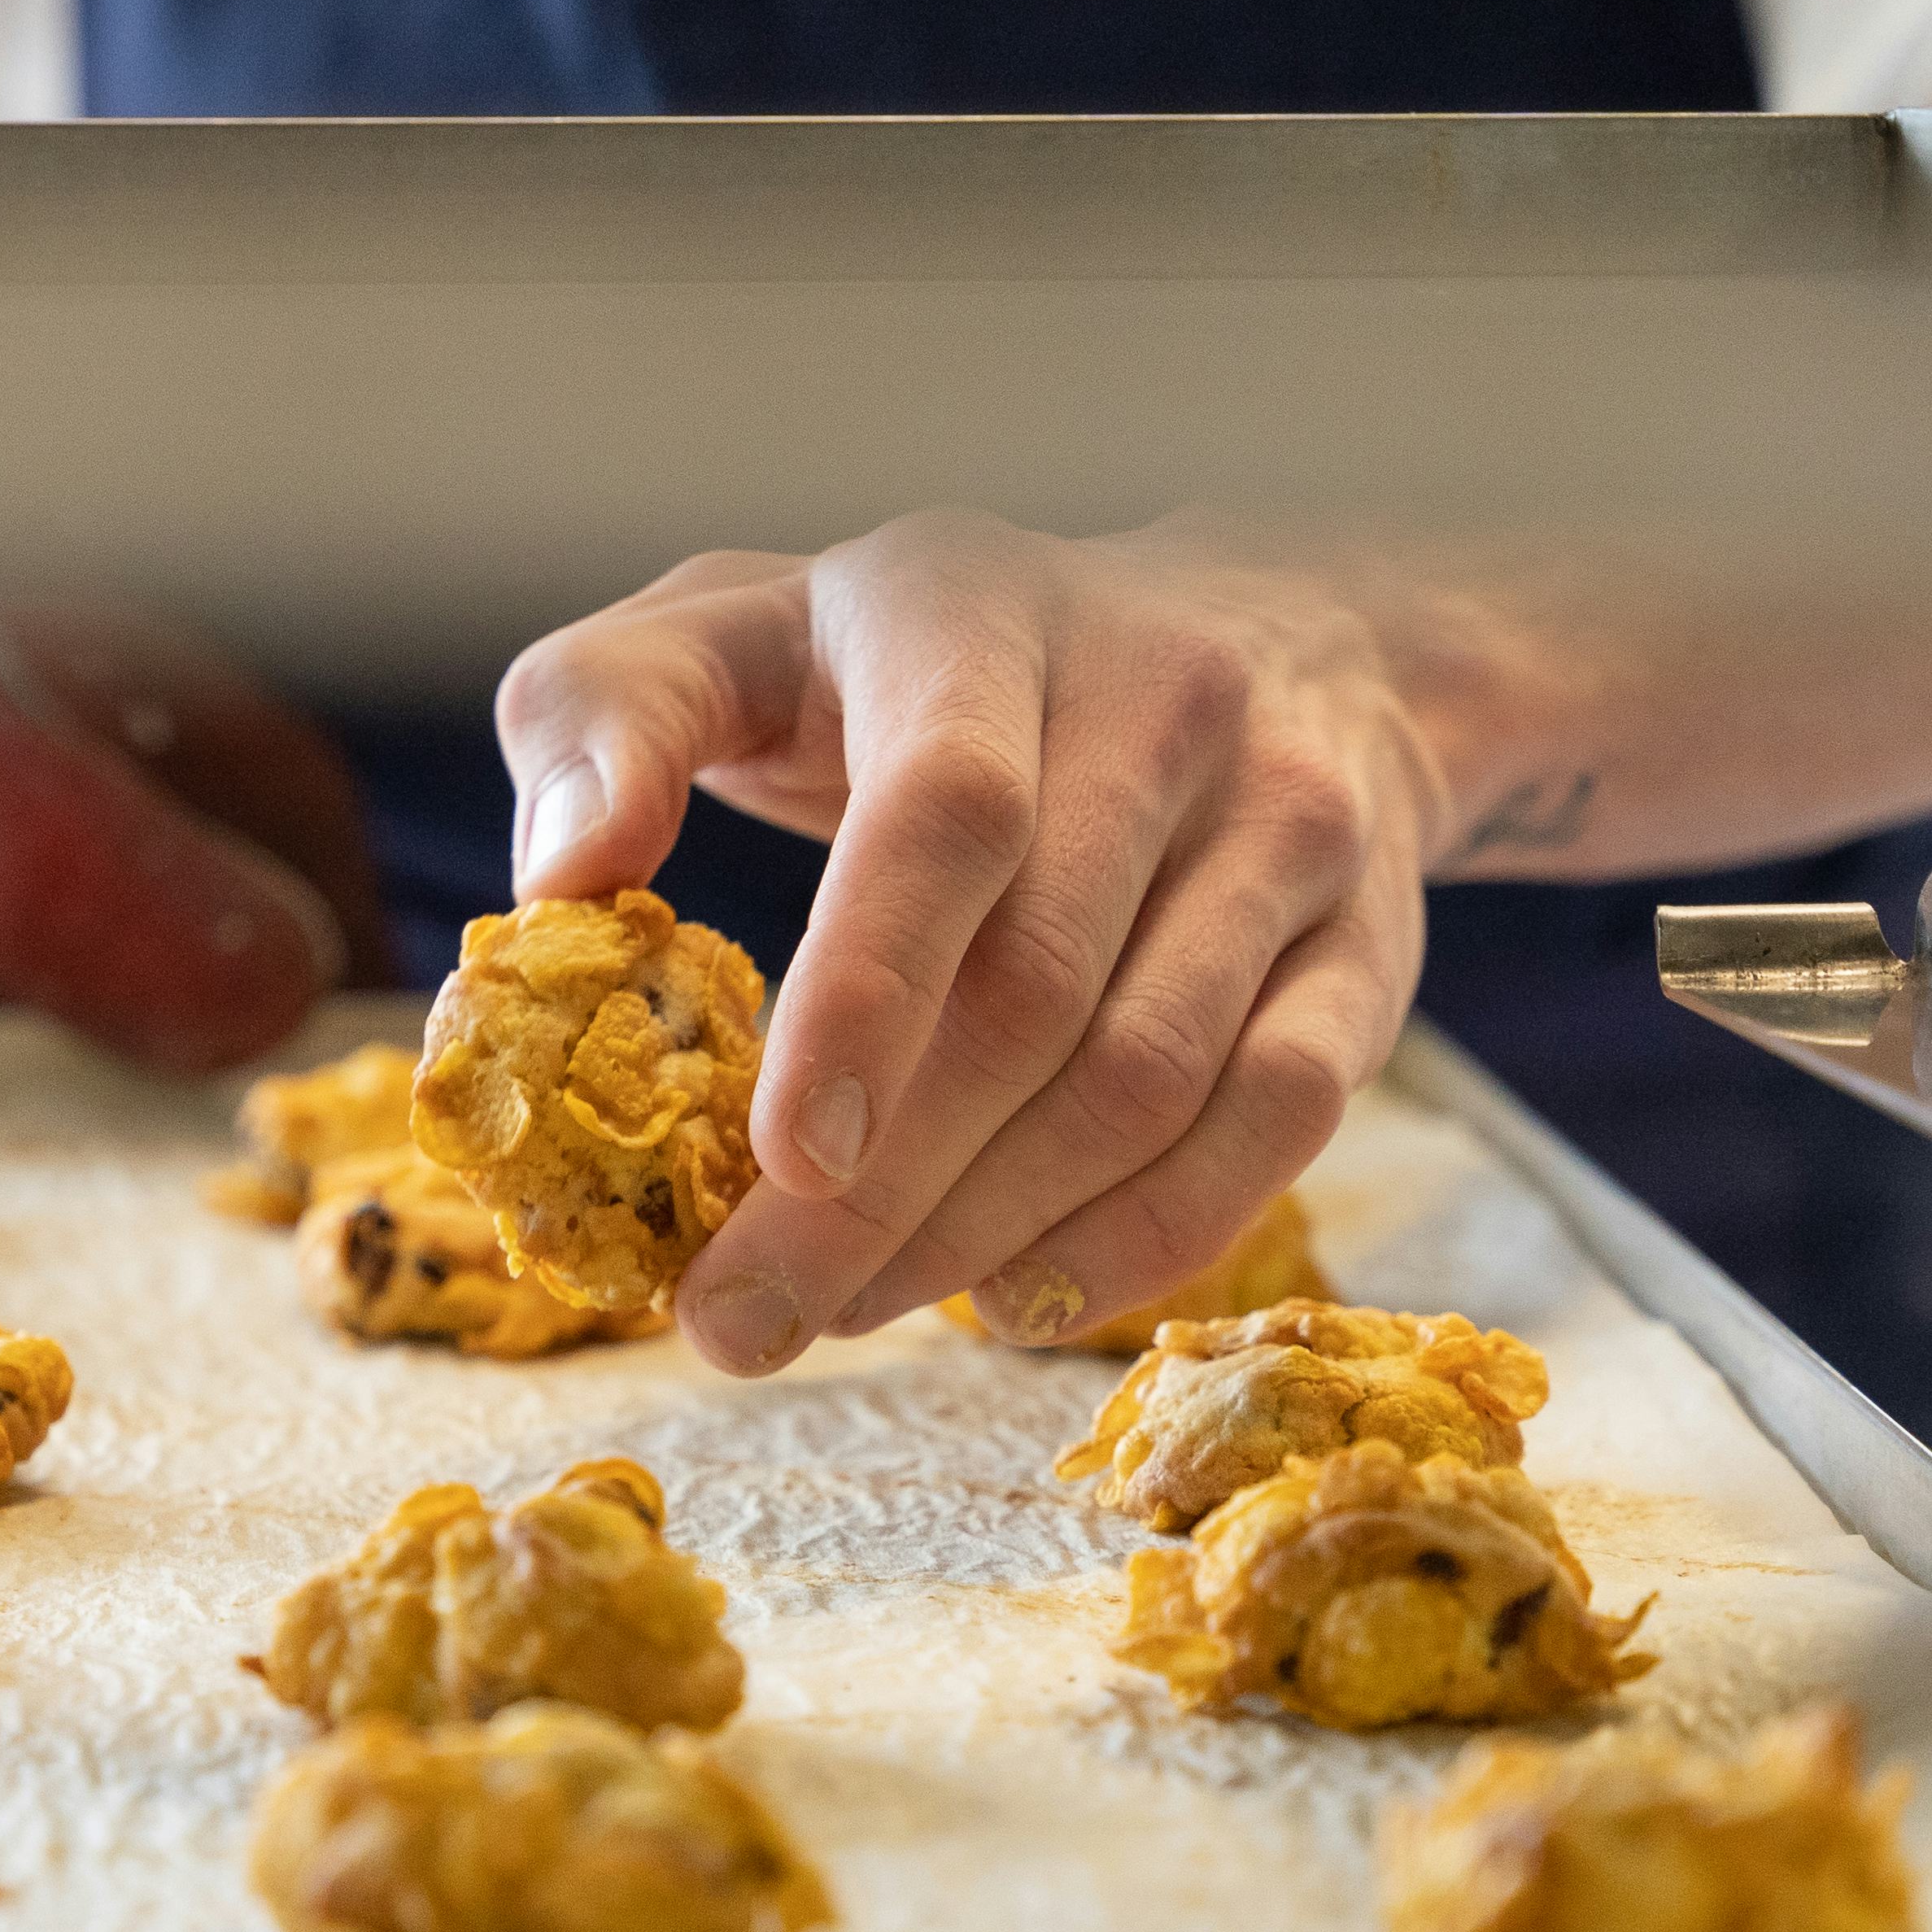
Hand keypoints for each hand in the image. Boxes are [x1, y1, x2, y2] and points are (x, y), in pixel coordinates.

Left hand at [496, 510, 1465, 1373]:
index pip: (949, 816)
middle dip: (878, 1192)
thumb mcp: (738, 626)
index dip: (867, 997)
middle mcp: (1163, 699)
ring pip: (1152, 1079)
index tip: (776, 1160)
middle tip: (740, 1321)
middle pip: (1038, 994)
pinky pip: (1278, 1118)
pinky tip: (1019, 1299)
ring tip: (844, 1313)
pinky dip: (1144, 1235)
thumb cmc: (925, 660)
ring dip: (989, 1233)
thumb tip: (558, 876)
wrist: (1270, 621)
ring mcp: (1290, 819)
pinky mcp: (1373, 937)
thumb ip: (604, 710)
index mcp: (977, 610)